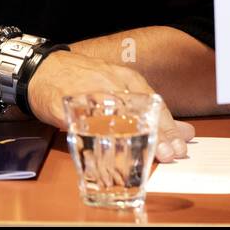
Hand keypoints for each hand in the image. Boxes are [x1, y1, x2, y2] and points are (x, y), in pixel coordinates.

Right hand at [25, 53, 193, 162]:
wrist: (45, 68)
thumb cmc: (85, 80)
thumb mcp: (120, 88)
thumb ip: (150, 112)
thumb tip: (184, 132)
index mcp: (127, 80)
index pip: (155, 104)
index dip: (169, 127)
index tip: (180, 146)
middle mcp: (112, 84)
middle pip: (139, 111)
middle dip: (156, 135)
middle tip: (168, 155)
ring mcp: (89, 94)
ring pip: (113, 118)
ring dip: (129, 141)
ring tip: (141, 161)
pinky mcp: (66, 105)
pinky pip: (81, 124)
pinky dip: (92, 140)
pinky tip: (101, 156)